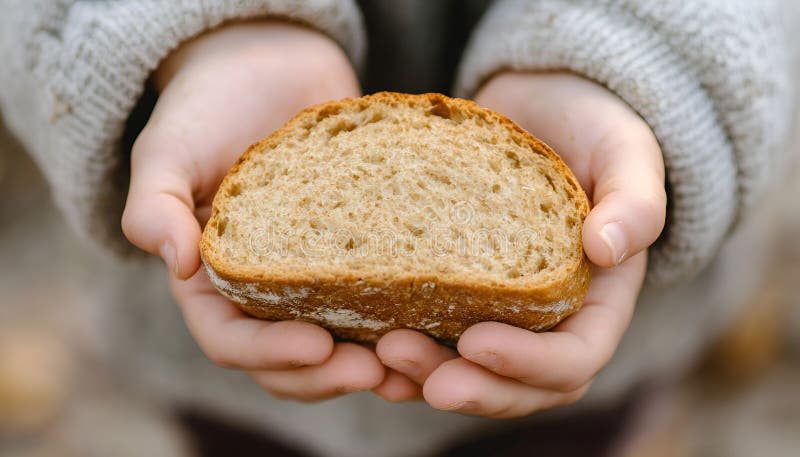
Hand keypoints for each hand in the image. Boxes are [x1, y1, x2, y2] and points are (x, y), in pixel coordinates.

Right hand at [122, 21, 385, 399]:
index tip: (318, 347)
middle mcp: (262, 291)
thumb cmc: (209, 105)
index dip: (270, 355)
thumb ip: (155, 206)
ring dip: (371, 363)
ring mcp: (311, 275)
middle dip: (328, 375)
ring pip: (338, 342)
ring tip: (412, 364)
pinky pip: (376, 299)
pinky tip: (437, 327)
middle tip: (375, 370)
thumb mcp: (168, 149)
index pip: (230, 341)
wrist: (269, 64)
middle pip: (288, 360)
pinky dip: (400, 322)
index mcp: (210, 283)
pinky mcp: (355, 252)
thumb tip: (177, 265)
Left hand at [372, 72, 666, 415]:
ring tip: (385, 359)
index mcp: (596, 299)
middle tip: (426, 381)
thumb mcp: (625, 150)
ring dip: (429, 377)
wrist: (536, 103)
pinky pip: (431, 336)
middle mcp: (547, 317)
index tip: (477, 342)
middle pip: (518, 384)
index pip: (573, 358)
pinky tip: (365, 351)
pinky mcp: (456, 290)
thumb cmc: (589, 125)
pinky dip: (403, 355)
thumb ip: (635, 199)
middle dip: (474, 389)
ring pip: (469, 370)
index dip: (529, 364)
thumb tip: (608, 249)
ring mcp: (498, 308)